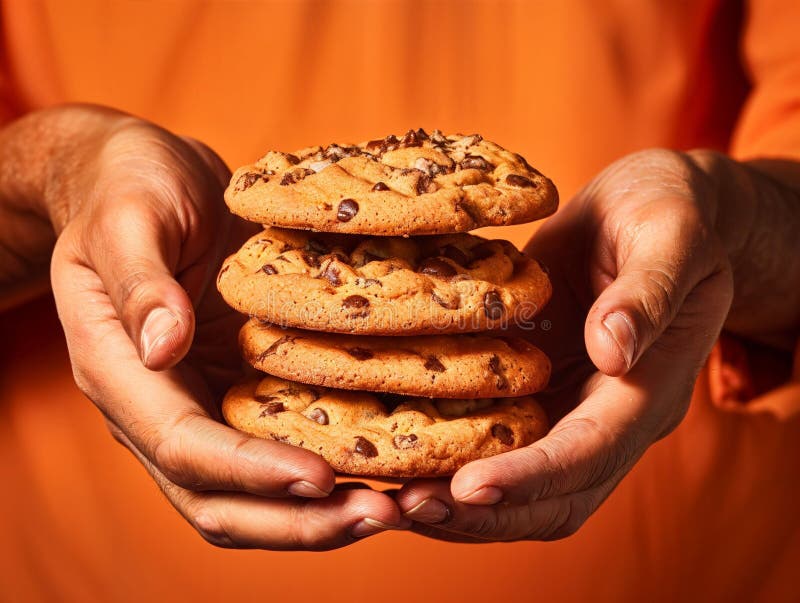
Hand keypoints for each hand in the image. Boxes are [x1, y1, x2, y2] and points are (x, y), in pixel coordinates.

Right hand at [45, 107, 407, 548]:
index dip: (250, 471)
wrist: (145, 179)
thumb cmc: (128, 186)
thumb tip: (163, 349)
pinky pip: (287, 446)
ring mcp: (207, 401)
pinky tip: (393, 464)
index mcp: (121, 372)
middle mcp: (162, 407)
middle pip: (221, 500)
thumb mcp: (127, 216)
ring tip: (403, 505)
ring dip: (324, 513)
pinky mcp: (245, 387)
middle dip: (298, 521)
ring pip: (257, 493)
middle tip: (383, 513)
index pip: (183, 446)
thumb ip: (138, 280)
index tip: (319, 476)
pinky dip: (335, 469)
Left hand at [395, 149, 737, 540]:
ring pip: (522, 491)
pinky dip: (450, 462)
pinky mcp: (536, 392)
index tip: (469, 487)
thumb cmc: (668, 212)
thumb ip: (649, 291)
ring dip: (460, 506)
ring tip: (389, 501)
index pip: (592, 450)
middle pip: (555, 499)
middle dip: (485, 514)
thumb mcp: (671, 234)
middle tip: (408, 508)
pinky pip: (495, 444)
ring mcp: (570, 409)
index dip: (532, 477)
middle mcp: (609, 416)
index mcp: (649, 385)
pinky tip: (398, 456)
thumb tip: (613, 349)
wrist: (651, 212)